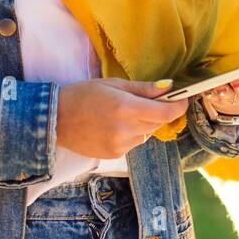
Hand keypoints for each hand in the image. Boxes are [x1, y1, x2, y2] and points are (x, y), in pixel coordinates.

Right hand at [56, 78, 188, 159]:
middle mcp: (126, 129)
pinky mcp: (115, 154)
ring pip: (146, 134)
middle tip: (146, 100)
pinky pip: (134, 142)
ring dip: (143, 123)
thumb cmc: (82, 95)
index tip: (182, 99)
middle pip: (157, 123)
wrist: (55, 120)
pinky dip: (131, 133)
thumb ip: (142, 88)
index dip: (178, 106)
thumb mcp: (112, 84)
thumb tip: (168, 87)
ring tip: (122, 113)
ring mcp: (121, 145)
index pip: (165, 113)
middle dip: (158, 111)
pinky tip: (113, 125)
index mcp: (126, 108)